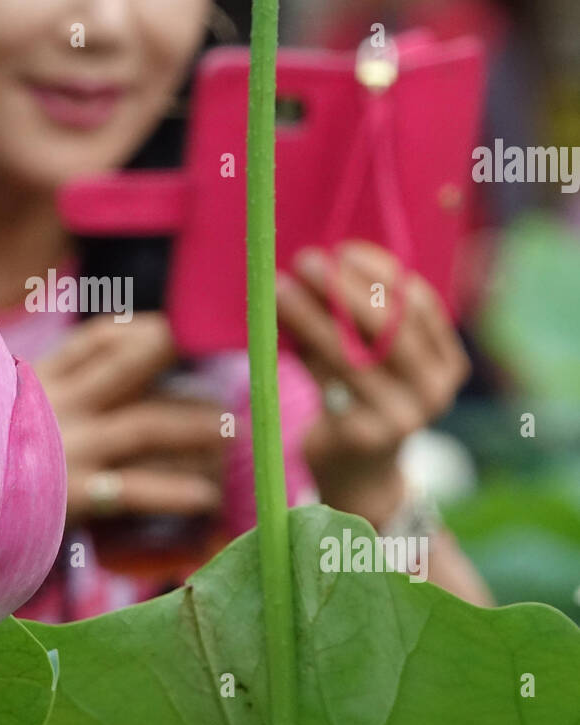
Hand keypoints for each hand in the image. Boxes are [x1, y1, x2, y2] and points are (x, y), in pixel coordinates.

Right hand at [32, 313, 225, 524]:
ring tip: (229, 428)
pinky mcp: (73, 493)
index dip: (134, 331)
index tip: (165, 329)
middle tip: (215, 364)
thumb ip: (11, 388)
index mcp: (34, 379)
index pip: (93, 339)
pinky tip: (206, 496)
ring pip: (147, 425)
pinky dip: (176, 491)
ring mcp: (70, 447)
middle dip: (175, 363)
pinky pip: (138, 488)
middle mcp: (58, 404)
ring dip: (194, 426)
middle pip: (130, 367)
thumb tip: (33, 381)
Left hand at [275, 241, 470, 528]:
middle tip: (307, 261)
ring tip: (281, 289)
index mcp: (446, 364)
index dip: (382, 273)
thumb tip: (316, 268)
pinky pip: (327, 382)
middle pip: (390, 328)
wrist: (359, 474)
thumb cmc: (363, 399)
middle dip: (345, 289)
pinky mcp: (362, 435)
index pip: (419, 305)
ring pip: (353, 354)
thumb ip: (359, 320)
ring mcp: (402, 418)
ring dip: (312, 316)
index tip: (344, 250)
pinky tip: (277, 330)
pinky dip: (301, 352)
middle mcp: (433, 392)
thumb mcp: (375, 359)